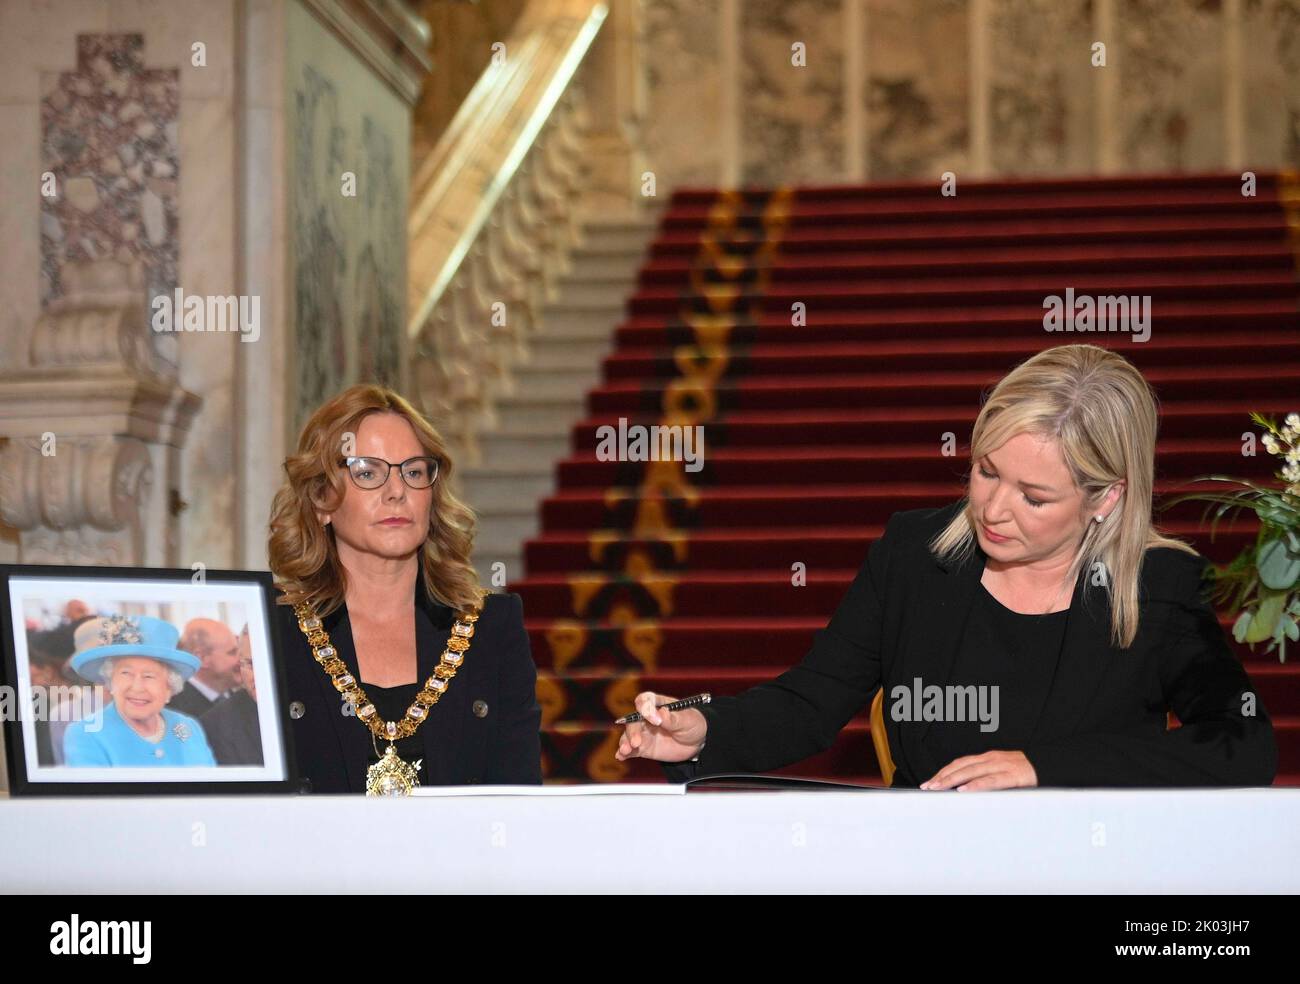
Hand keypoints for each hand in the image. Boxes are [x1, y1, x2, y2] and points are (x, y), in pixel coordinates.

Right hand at [614, 691, 707, 763]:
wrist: (697, 743)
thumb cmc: (693, 724)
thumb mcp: (687, 720)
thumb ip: (673, 719)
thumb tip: (661, 713)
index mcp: (658, 705)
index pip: (645, 701)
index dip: (646, 708)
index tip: (656, 719)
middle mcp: (647, 718)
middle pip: (633, 720)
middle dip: (632, 730)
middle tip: (637, 742)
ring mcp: (644, 733)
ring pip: (629, 735)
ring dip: (625, 741)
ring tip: (626, 750)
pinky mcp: (644, 747)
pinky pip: (631, 750)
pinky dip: (624, 752)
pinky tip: (620, 756)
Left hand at [920, 750, 1037, 790]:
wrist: (1051, 766)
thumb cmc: (1026, 773)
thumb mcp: (1003, 772)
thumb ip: (986, 778)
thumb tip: (965, 791)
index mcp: (988, 758)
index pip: (960, 763)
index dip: (944, 772)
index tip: (930, 782)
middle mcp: (992, 759)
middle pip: (961, 766)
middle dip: (942, 776)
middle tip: (928, 787)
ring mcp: (1002, 765)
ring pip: (972, 771)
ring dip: (953, 780)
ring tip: (939, 788)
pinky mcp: (1013, 775)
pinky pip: (992, 780)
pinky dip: (976, 785)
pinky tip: (964, 790)